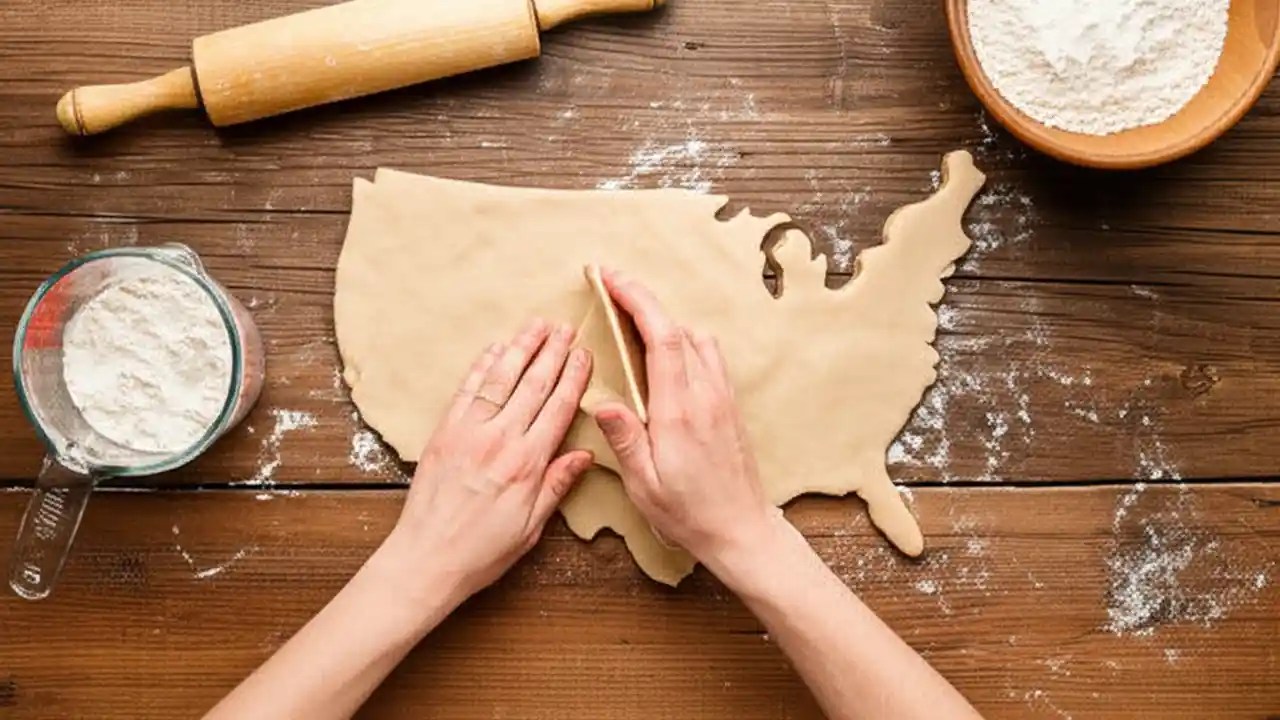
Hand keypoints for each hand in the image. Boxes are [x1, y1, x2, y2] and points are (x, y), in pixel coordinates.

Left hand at [384, 319, 593, 600]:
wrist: (426, 559)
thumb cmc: (481, 552)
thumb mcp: (531, 527)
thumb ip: (557, 485)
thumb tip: (585, 455)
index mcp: (528, 464)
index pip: (559, 408)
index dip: (574, 377)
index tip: (585, 354)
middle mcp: (499, 440)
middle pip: (533, 385)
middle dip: (552, 352)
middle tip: (566, 327)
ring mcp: (468, 432)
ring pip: (500, 378)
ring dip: (521, 348)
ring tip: (536, 325)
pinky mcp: (444, 433)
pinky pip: (467, 390)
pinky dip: (483, 366)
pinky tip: (496, 348)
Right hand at [590, 268, 779, 565]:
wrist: (742, 530)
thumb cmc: (690, 513)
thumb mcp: (645, 485)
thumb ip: (625, 439)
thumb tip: (602, 402)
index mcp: (679, 410)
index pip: (660, 337)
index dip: (637, 300)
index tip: (612, 279)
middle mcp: (706, 395)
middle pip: (676, 328)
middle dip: (643, 301)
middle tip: (612, 288)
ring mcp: (722, 397)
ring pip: (695, 339)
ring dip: (664, 322)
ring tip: (632, 322)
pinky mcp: (730, 405)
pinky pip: (708, 357)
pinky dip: (683, 342)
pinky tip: (665, 353)